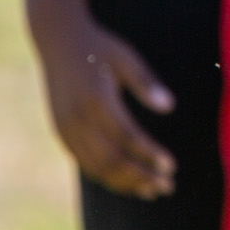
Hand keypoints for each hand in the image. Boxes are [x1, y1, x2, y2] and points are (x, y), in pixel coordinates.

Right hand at [30, 0, 175, 197]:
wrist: (57, 39)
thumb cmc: (99, 47)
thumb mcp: (126, 57)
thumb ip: (146, 82)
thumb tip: (169, 106)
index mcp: (96, 98)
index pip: (127, 137)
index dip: (150, 154)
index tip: (172, 166)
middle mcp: (77, 118)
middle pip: (112, 159)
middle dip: (141, 177)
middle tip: (168, 186)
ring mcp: (66, 127)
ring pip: (96, 167)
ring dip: (125, 183)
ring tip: (152, 190)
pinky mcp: (60, 132)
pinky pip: (84, 162)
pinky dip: (106, 176)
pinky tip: (127, 181)